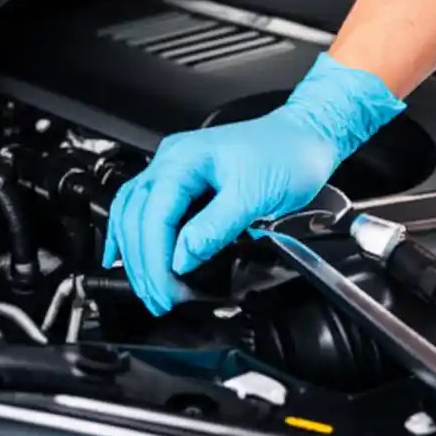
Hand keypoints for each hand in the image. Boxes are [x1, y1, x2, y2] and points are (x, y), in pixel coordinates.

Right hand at [103, 53, 405, 314]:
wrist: (308, 136)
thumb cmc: (288, 154)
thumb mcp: (255, 196)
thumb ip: (214, 227)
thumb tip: (181, 258)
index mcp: (184, 160)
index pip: (154, 217)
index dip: (155, 260)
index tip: (166, 291)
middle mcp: (172, 161)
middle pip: (136, 217)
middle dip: (142, 264)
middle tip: (158, 299)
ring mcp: (176, 168)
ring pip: (133, 212)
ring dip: (135, 253)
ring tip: (146, 287)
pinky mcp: (186, 179)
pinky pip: (145, 207)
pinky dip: (135, 234)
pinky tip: (127, 253)